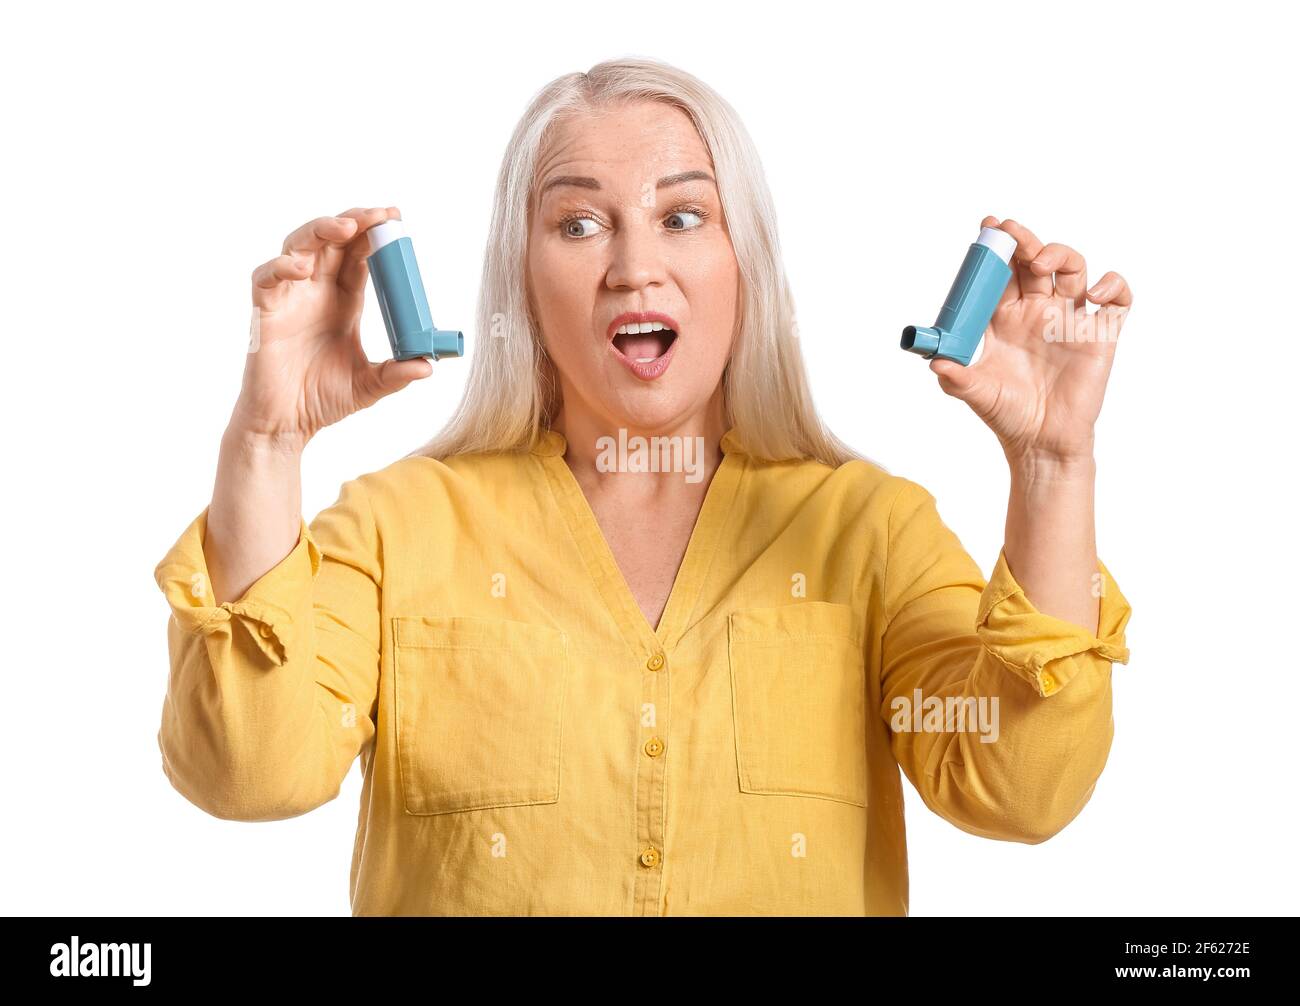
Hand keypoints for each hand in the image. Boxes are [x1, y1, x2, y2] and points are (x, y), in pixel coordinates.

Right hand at [230, 205, 433, 447]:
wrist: (288, 423)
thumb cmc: (323, 399)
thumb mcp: (370, 385)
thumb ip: (397, 374)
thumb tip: (429, 367)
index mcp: (345, 301)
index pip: (360, 255)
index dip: (375, 234)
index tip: (395, 219)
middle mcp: (317, 291)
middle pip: (332, 240)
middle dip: (354, 221)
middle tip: (378, 216)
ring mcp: (290, 298)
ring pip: (298, 246)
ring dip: (320, 231)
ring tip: (345, 228)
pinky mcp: (265, 312)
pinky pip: (266, 278)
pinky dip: (280, 266)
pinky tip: (300, 268)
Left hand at [928, 216, 1131, 465]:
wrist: (1040, 441)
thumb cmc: (1005, 412)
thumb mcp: (974, 393)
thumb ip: (955, 375)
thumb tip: (935, 361)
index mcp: (1005, 316)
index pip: (1002, 271)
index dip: (997, 247)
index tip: (988, 226)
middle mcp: (1038, 311)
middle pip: (1036, 260)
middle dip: (1024, 240)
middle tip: (1011, 232)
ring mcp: (1070, 319)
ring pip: (1074, 269)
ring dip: (1061, 254)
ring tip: (1041, 262)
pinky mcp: (1100, 335)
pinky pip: (1118, 301)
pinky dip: (1114, 286)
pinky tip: (1096, 294)